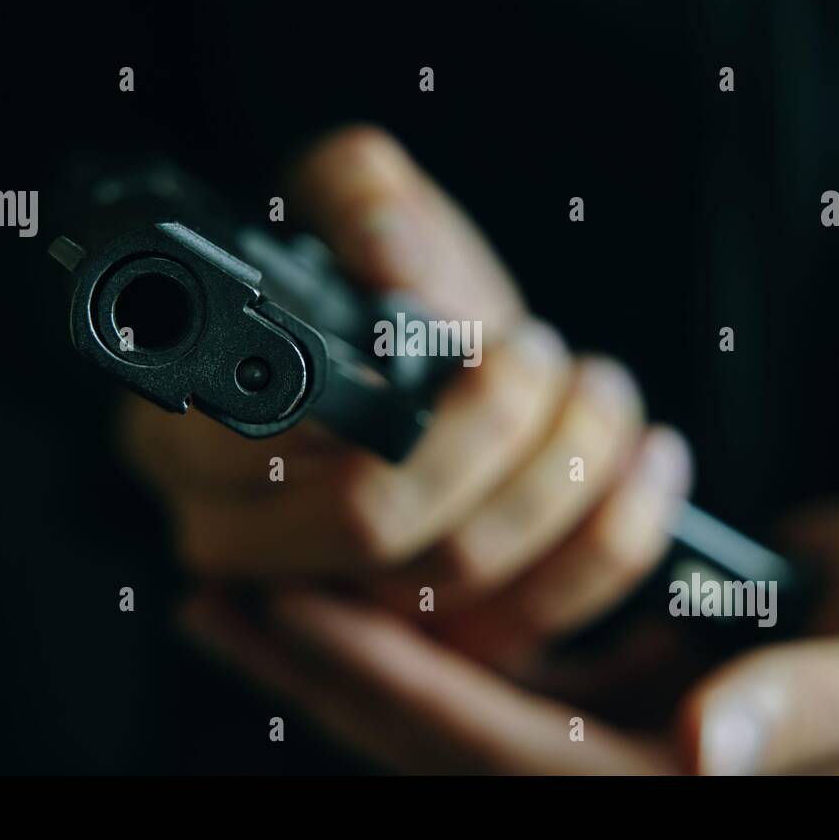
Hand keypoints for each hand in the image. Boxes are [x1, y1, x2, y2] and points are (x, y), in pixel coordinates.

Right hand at [122, 127, 691, 647]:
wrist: (444, 368)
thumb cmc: (389, 298)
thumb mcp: (361, 210)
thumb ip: (355, 198)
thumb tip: (388, 257)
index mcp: (192, 440)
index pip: (265, 446)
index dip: (369, 398)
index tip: (445, 342)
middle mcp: (252, 541)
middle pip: (369, 521)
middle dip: (482, 426)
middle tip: (529, 352)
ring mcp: (345, 606)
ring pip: (461, 568)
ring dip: (560, 462)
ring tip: (595, 386)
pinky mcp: (437, 641)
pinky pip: (539, 615)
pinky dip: (615, 531)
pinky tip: (645, 454)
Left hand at [181, 490, 838, 773]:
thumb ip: (815, 712)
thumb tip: (707, 748)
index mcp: (673, 782)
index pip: (495, 744)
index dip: (387, 679)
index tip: (286, 611)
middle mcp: (613, 764)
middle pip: (429, 733)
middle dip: (315, 672)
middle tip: (209, 602)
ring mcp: (595, 725)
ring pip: (433, 698)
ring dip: (333, 648)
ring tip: (234, 585)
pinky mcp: (593, 685)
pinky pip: (469, 662)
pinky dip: (395, 624)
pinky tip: (341, 577)